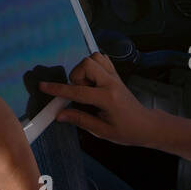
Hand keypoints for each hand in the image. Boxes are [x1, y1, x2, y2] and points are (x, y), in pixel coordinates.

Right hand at [37, 52, 152, 146]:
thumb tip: (59, 114)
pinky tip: (92, 81)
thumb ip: (80, 119)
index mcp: (107, 98)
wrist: (146, 125)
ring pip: (94, 57)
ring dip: (84, 70)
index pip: (78, 91)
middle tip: (79, 92)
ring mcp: (115, 76)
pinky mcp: (116, 75)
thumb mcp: (102, 131)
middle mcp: (111, 83)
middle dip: (76, 76)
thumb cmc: (126, 131)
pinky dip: (92, 66)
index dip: (58, 89)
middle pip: (87, 64)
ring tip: (86, 87)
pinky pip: (102, 60)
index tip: (44, 86)